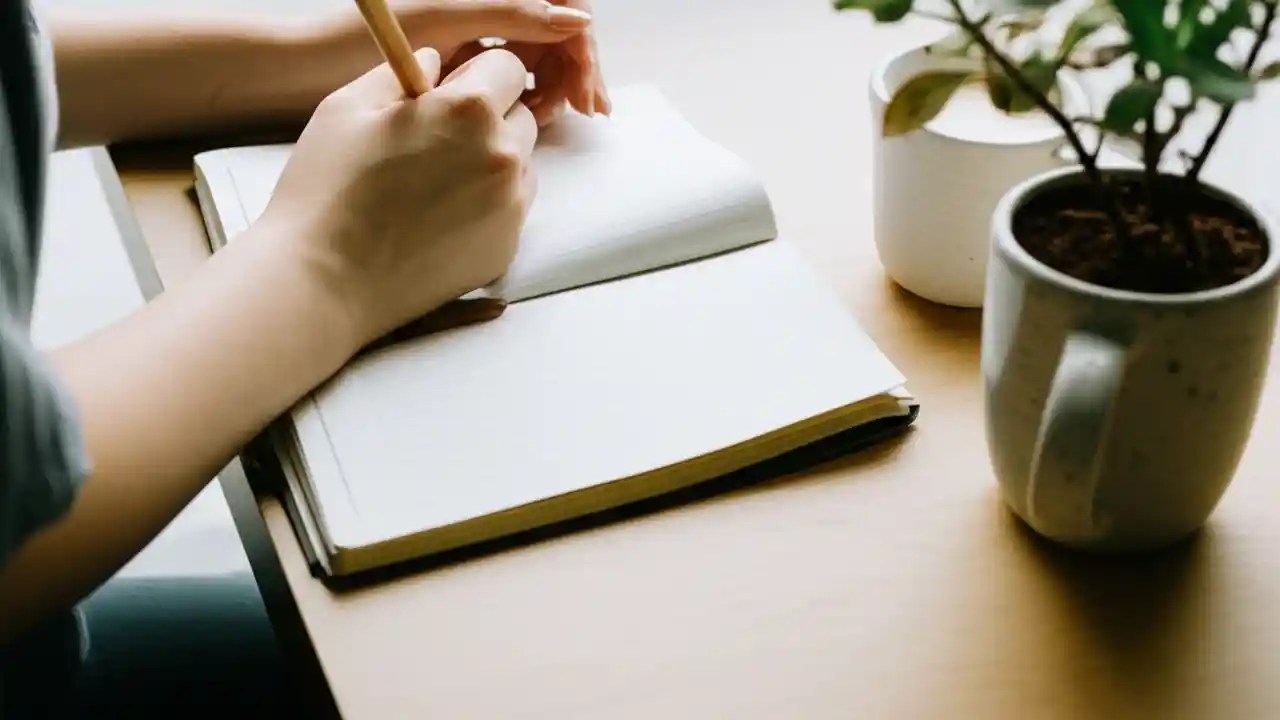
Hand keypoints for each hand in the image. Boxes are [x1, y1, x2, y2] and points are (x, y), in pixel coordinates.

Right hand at [260, 48, 536, 352]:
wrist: (324, 280)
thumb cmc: (327, 189)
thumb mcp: (349, 106)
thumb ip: (401, 71)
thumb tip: (434, 63)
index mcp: (469, 110)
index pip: (507, 67)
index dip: (477, 75)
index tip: (450, 93)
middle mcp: (503, 156)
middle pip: (520, 117)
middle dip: (488, 120)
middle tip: (436, 142)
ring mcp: (510, 208)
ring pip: (520, 166)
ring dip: (491, 163)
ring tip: (436, 184)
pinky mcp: (506, 249)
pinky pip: (510, 210)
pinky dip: (487, 206)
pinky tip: (439, 218)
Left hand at [378, 0, 608, 124]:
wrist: (302, 70)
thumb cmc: (356, 39)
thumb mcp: (445, 20)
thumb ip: (512, 13)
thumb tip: (579, 20)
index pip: (561, 4)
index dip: (581, 47)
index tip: (586, 91)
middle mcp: (487, 4)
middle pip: (556, 31)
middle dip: (575, 68)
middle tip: (588, 111)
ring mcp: (476, 30)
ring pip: (538, 55)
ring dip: (553, 84)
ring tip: (546, 116)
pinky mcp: (462, 60)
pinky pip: (510, 75)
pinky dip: (525, 95)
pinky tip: (527, 115)